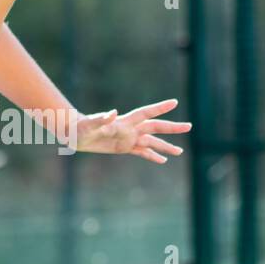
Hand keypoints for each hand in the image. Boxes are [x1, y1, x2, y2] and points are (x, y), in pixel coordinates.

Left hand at [72, 99, 191, 162]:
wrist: (75, 135)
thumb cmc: (81, 128)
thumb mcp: (90, 124)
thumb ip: (102, 118)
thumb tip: (112, 112)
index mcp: (125, 122)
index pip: (146, 113)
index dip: (160, 108)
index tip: (175, 102)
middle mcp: (130, 129)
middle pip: (155, 127)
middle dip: (172, 128)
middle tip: (189, 126)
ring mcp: (128, 138)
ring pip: (152, 142)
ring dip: (165, 146)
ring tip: (181, 152)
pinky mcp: (124, 148)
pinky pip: (142, 152)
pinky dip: (152, 156)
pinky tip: (163, 161)